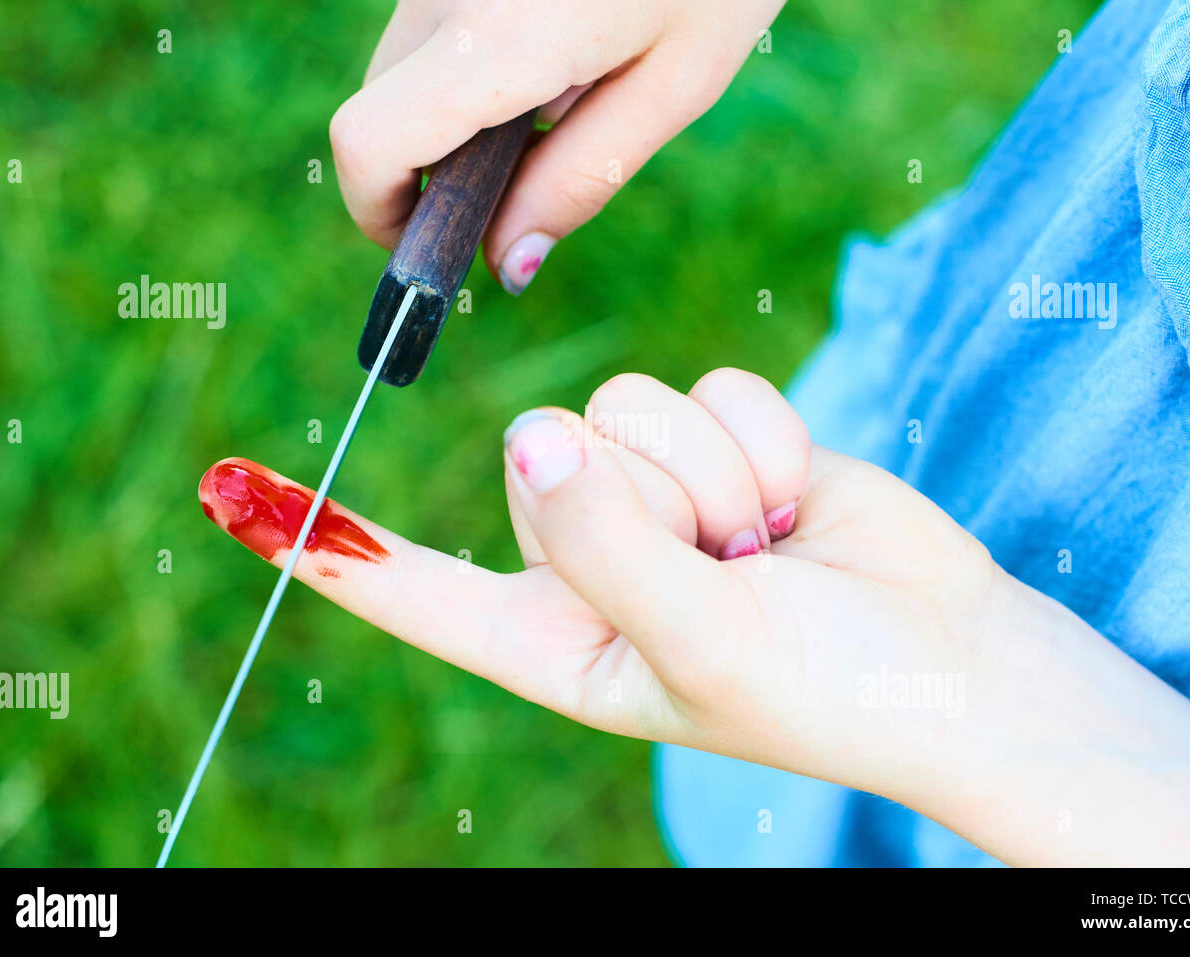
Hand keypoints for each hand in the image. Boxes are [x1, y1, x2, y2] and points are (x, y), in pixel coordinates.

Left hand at [198, 369, 1189, 864]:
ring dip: (713, 469)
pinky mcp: (719, 438)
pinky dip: (762, 437)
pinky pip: (702, 384)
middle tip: (729, 563)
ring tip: (768, 541)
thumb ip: (606, 543)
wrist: (951, 658)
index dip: (334, 550)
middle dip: (649, 499)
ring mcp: (656, 494)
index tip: (238, 504)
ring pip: (621, 408)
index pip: (421, 593)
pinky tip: (798, 499)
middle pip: (545, 460)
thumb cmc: (825, 690)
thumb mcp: (701, 642)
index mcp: (559, 641)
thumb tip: (530, 431)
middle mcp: (592, 560)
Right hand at [329, 0, 784, 290]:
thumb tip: (505, 263)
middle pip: (380, 107)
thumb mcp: (675, 86)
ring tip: (563, 94)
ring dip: (455, 111)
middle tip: (520, 184)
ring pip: (405, 64)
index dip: (380, 211)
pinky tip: (556, 47)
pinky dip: (472, 62)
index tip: (429, 246)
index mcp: (502, 35)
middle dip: (428, 168)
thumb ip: (579, 179)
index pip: (371, 141)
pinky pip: (435, 23)